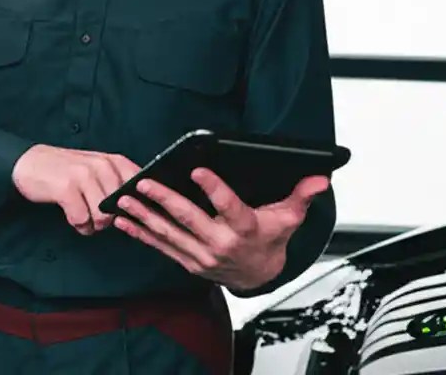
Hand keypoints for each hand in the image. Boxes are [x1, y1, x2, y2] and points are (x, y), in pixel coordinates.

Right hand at [11, 144, 139, 235]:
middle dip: (110, 219)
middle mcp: (103, 166)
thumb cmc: (67, 170)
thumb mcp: (98, 168)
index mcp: (115, 161)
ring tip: (84, 217)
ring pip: (103, 217)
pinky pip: (82, 219)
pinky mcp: (67, 188)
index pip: (141, 187)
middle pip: (121, 208)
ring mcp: (85, 176)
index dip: (137, 206)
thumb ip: (119, 182)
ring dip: (93, 224)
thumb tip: (140, 205)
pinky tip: (73, 218)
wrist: (29, 163)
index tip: (127, 214)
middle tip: (96, 217)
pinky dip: (78, 225)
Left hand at [113, 168, 328, 291]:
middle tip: (144, 183)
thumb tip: (321, 178)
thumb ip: (302, 195)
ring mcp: (201, 255)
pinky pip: (161, 246)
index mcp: (244, 228)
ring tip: (125, 199)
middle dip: (163, 199)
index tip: (197, 170)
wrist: (260, 276)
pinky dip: (141, 234)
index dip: (213, 188)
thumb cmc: (271, 240)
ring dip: (144, 216)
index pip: (228, 206)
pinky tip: (124, 220)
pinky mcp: (188, 262)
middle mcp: (220, 243)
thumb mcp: (289, 218)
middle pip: (188, 219)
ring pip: (168, 233)